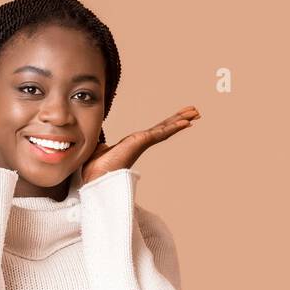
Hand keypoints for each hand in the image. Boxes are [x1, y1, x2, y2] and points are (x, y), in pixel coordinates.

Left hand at [81, 106, 199, 184]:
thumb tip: (100, 147)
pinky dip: (174, 127)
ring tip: (196, 113)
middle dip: (180, 118)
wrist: (94, 177)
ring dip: (182, 120)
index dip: (169, 123)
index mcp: (134, 143)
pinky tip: (186, 122)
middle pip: (166, 127)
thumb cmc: (95, 167)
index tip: (180, 118)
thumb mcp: (101, 150)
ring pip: (167, 128)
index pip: (156, 130)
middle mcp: (141, 142)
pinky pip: (161, 133)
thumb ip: (104, 147)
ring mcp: (143, 142)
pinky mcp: (141, 142)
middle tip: (195, 111)